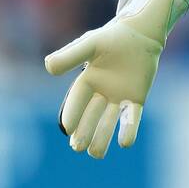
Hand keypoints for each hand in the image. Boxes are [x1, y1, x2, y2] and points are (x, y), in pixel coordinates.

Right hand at [44, 0, 188, 157]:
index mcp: (87, 81)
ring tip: (95, 154)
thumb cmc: (113, 37)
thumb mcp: (90, 44)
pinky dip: (128, 129)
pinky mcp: (136, 99)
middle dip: (84, 131)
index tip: (67, 128)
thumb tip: (48, 67)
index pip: (77, 101)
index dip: (72, 114)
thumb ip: (70, 55)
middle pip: (90, 117)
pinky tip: (125, 143)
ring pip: (108, 122)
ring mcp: (119, 97)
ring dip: (102, 137)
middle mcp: (101, 92)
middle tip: (77, 147)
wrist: (140, 33)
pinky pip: (131, 117)